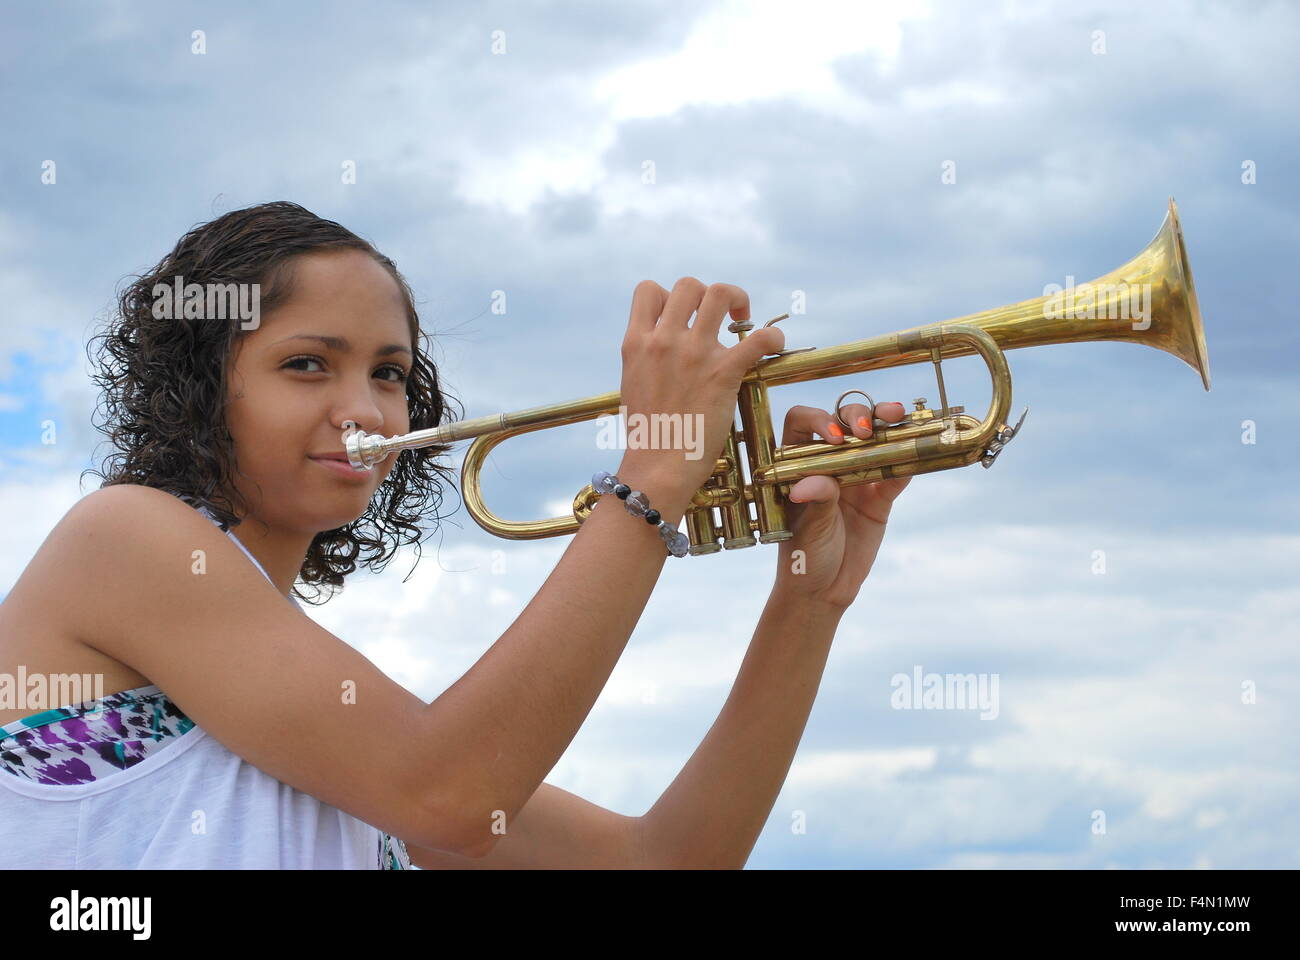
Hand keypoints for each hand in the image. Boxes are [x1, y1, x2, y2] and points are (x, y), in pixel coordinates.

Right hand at [616, 278, 782, 516]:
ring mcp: (693, 354)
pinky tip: (772, 347)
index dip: (670, 296)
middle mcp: (663, 341)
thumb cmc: (649, 434)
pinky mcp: (722, 373)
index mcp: (637, 343)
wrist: (658, 468)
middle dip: (708, 295)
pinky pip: (759, 337)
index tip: (684, 317)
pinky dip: (771, 338)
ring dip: (737, 300)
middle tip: (721, 318)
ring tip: (743, 321)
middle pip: (688, 285)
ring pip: (720, 294)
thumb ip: (648, 358)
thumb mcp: (634, 384)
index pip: (649, 290)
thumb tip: (664, 346)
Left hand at [771, 401, 911, 608]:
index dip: (816, 420)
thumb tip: (813, 482)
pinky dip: (907, 462)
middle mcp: (826, 464)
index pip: (801, 424)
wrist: (824, 590)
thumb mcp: (806, 528)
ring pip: (873, 441)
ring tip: (895, 416)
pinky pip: (896, 475)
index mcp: (797, 465)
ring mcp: (855, 479)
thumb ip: (815, 501)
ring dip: (885, 425)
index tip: (833, 438)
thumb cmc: (802, 556)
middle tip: (864, 432)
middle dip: (856, 417)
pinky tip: (914, 454)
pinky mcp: (879, 498)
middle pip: (842, 423)